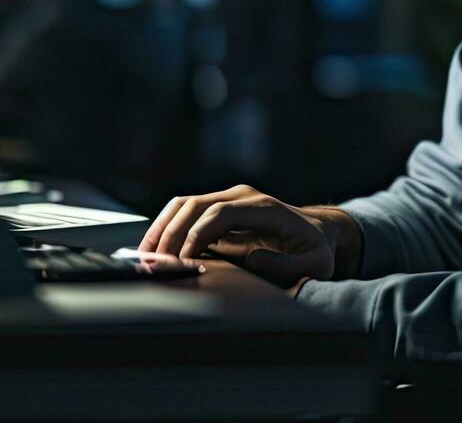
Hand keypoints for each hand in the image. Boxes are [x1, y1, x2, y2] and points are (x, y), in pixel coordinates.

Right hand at [137, 184, 334, 286]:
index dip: (197, 234)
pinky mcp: (218, 209)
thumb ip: (287, 265)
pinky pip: (186, 212)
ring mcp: (228, 199)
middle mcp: (242, 197)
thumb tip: (252, 259)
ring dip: (163, 228)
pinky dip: (167, 227)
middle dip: (172, 233)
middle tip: (155, 262)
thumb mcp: (314, 264)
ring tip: (145, 254)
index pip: (220, 213)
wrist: (315, 232)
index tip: (183, 260)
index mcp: (263, 208)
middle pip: (195, 205)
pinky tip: (155, 248)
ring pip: (185, 205)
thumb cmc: (314, 250)